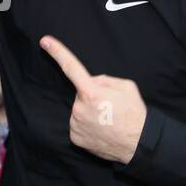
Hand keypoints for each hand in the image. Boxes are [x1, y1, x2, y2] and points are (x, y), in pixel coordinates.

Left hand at [40, 35, 145, 163]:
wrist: (140, 144)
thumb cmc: (135, 114)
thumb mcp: (126, 86)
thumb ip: (104, 80)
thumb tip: (91, 82)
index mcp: (92, 92)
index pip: (71, 67)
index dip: (57, 52)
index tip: (45, 41)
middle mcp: (79, 108)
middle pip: (81, 94)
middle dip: (92, 96)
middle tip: (110, 107)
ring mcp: (75, 124)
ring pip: (79, 110)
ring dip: (90, 112)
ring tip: (108, 121)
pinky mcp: (75, 138)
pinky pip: (78, 125)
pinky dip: (87, 126)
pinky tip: (101, 130)